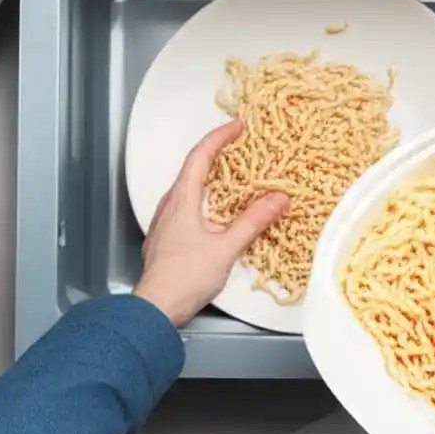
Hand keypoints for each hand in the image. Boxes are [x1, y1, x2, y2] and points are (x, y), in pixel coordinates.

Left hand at [134, 121, 289, 325]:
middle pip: (191, 169)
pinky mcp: (164, 238)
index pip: (199, 156)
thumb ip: (253, 221)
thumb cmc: (186, 277)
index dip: (218, 138)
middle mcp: (169, 205)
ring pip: (186, 189)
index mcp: (181, 199)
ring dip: (208, 178)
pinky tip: (214, 212)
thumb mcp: (226, 247)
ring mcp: (163, 222)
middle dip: (214, 154)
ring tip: (229, 177)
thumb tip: (278, 199)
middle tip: (236, 147)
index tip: (236, 126)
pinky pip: (183, 207)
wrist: (155, 307)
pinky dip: (202, 198)